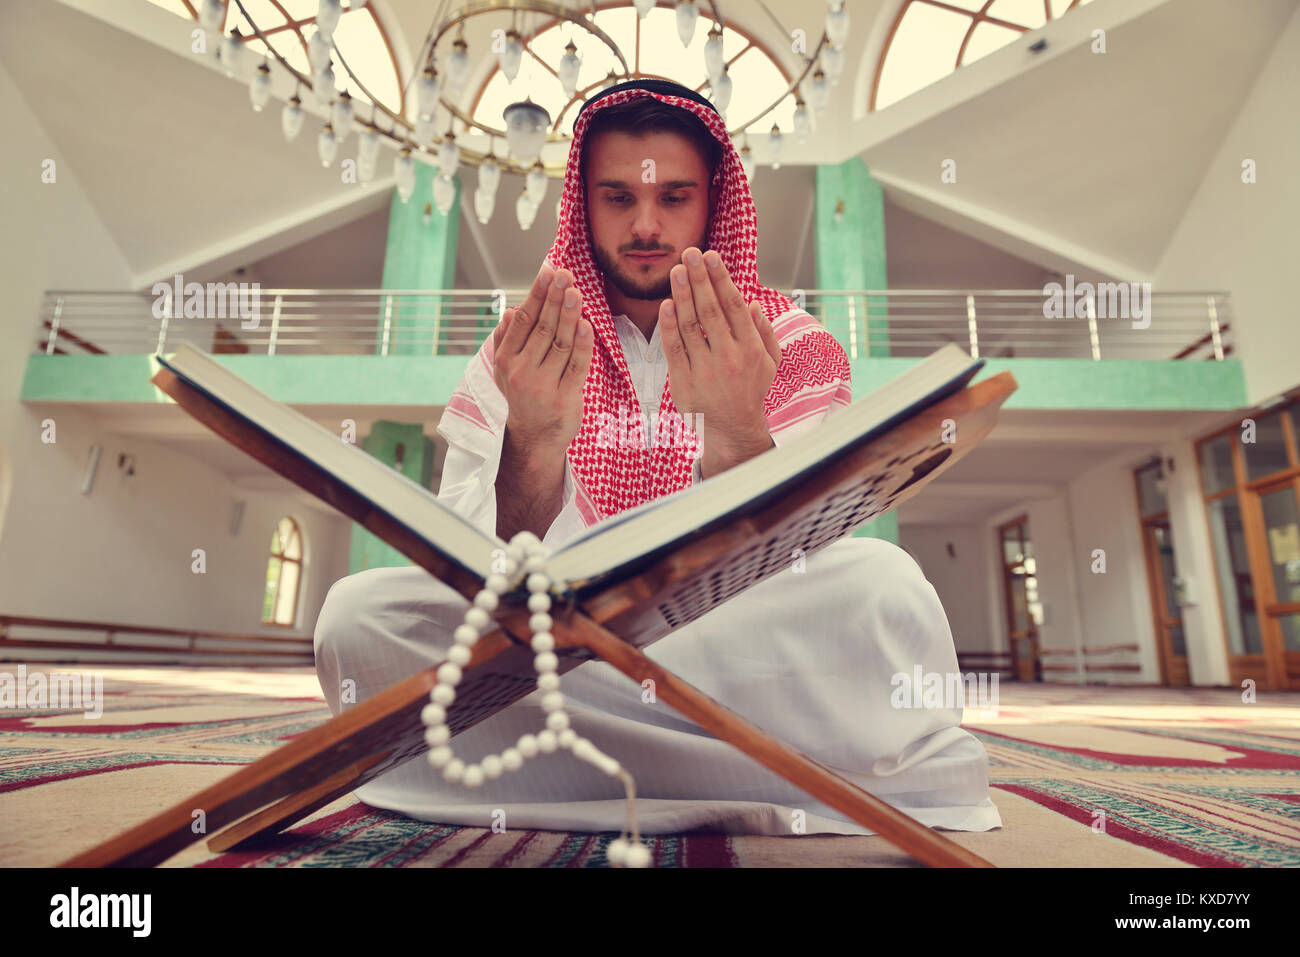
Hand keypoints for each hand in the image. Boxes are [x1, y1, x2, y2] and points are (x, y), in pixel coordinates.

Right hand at [492, 265, 593, 458]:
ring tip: (577, 293)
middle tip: (566, 275)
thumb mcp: (505, 369)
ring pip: (560, 344)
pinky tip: (587, 325)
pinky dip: (582, 345)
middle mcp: (522, 371)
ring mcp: (543, 386)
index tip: (548, 273)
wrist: (534, 438)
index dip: (537, 295)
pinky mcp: (565, 398)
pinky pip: (576, 366)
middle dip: (555, 299)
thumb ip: (506, 340)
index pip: (523, 320)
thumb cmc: (523, 396)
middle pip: (542, 328)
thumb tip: (509, 311)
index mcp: (507, 359)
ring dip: (570, 316)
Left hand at [659, 247, 781, 476]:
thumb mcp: (769, 362)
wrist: (733, 430)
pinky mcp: (684, 383)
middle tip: (690, 253)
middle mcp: (729, 358)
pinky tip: (667, 304)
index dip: (722, 279)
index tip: (712, 256)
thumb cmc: (750, 389)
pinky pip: (674, 349)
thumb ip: (764, 332)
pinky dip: (669, 326)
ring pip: (691, 326)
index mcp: (751, 349)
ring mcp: (705, 371)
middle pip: (711, 311)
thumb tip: (753, 302)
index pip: (734, 307)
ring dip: (682, 295)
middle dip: (700, 278)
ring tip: (676, 271)